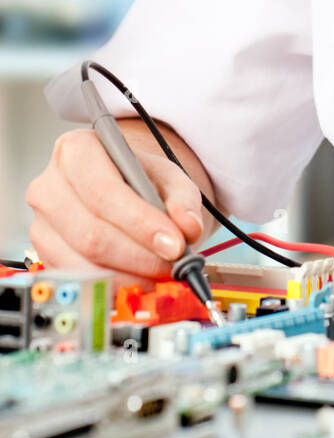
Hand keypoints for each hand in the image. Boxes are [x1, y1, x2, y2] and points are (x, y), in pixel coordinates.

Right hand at [26, 126, 205, 288]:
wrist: (121, 189)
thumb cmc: (140, 178)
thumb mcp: (168, 176)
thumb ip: (183, 198)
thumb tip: (188, 227)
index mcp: (76, 151)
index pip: (103, 192)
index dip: (140, 223)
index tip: (174, 244)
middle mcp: (49, 187)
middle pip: (90, 233)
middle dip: (139, 256)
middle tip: (173, 265)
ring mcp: (41, 225)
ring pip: (83, 263)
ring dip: (129, 276)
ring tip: (161, 274)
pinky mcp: (45, 255)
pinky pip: (78, 281)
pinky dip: (114, 285)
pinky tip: (139, 280)